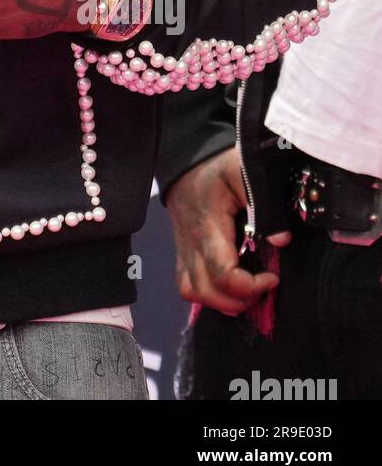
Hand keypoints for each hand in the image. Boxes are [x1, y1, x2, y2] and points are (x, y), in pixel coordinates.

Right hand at [165, 146, 292, 314]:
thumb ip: (265, 202)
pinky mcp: (183, 254)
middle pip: (207, 291)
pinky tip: (229, 289)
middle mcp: (192, 243)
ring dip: (223, 301)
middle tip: (263, 285)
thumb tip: (282, 240)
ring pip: (194, 292)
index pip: (223, 273)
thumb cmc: (218, 169)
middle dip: (239, 299)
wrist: (188, 164)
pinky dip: (208, 295)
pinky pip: (187, 286)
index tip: (273, 277)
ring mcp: (184, 250)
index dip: (250, 286)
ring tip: (248, 291)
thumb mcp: (244, 172)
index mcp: (208, 226)